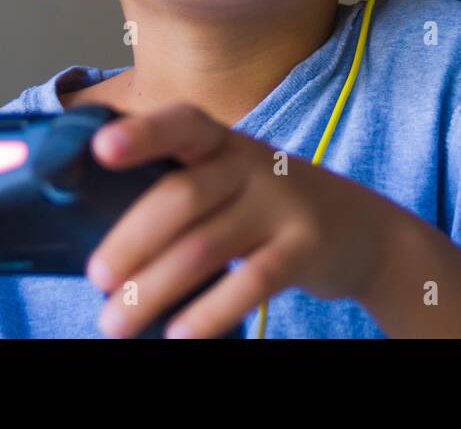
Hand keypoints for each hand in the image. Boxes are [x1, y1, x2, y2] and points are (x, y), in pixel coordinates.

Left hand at [84, 103, 403, 337]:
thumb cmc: (271, 205)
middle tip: (96, 278)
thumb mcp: (233, 178)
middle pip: (183, 197)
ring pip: (207, 246)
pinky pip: (252, 282)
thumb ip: (184, 189)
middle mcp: (253, 164)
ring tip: (114, 323)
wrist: (364, 230)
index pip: (182, 124)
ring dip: (154, 288)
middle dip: (132, 240)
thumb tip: (104, 242)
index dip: (143, 134)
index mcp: (223, 143)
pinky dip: (210, 312)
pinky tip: (178, 335)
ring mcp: (282, 205)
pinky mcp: (305, 248)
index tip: (102, 150)